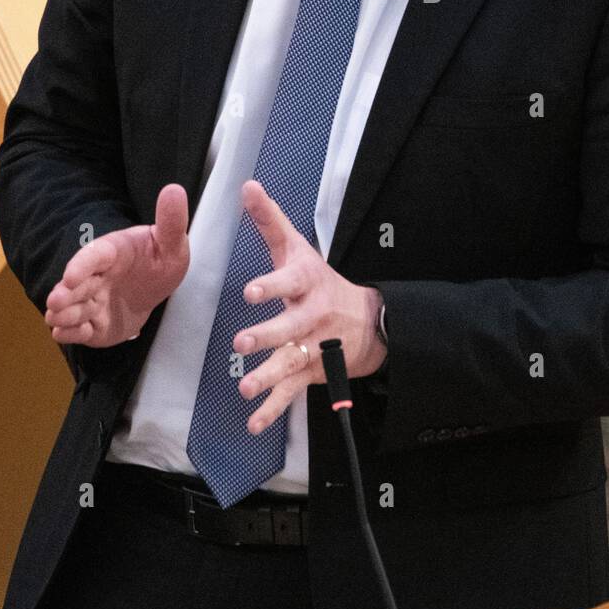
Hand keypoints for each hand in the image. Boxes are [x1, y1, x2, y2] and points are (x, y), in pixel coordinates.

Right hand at [44, 183, 189, 347]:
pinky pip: (75, 330)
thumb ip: (172, 222)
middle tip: (56, 303)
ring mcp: (92, 300)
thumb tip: (174, 190)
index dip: (81, 265)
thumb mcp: (172, 244)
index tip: (70, 277)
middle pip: (75, 285)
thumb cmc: (159, 261)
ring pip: (71, 308)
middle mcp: (96, 276)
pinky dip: (70, 333)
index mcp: (112, 252)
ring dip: (65, 314)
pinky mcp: (92, 324)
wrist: (153, 289)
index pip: (93, 255)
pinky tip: (67, 332)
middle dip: (64, 294)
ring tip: (60, 319)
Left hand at [232, 179, 386, 434]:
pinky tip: (253, 422)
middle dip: (267, 336)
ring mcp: (311, 348)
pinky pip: (290, 394)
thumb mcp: (299, 247)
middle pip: (290, 328)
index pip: (289, 282)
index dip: (271, 286)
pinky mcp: (308, 373)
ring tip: (246, 388)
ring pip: (289, 364)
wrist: (367, 322)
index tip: (251, 290)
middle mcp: (311, 317)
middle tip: (241, 342)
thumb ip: (269, 220)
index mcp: (307, 284)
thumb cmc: (320, 280)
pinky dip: (272, 410)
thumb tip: (246, 185)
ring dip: (268, 377)